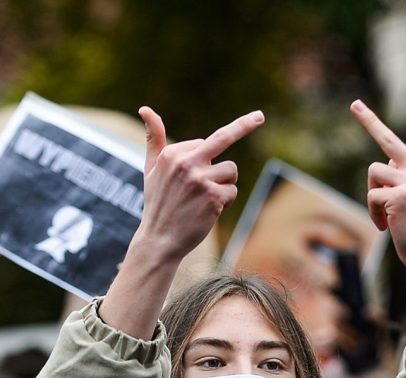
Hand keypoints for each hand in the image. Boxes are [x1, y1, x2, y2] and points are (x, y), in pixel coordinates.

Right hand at [132, 106, 262, 263]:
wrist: (159, 240)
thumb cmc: (158, 203)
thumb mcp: (150, 169)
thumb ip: (153, 138)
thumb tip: (145, 108)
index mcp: (172, 153)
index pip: (204, 143)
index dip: (205, 161)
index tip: (193, 177)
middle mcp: (186, 163)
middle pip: (223, 138)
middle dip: (244, 125)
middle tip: (260, 116)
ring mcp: (201, 180)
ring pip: (230, 170)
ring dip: (224, 185)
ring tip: (203, 200)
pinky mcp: (213, 196)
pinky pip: (232, 191)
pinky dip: (226, 202)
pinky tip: (209, 211)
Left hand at [352, 99, 405, 272]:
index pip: (397, 146)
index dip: (376, 128)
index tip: (357, 105)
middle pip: (388, 143)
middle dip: (369, 119)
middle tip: (354, 104)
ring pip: (374, 174)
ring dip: (375, 198)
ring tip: (389, 215)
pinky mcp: (399, 196)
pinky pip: (372, 196)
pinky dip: (374, 213)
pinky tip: (387, 226)